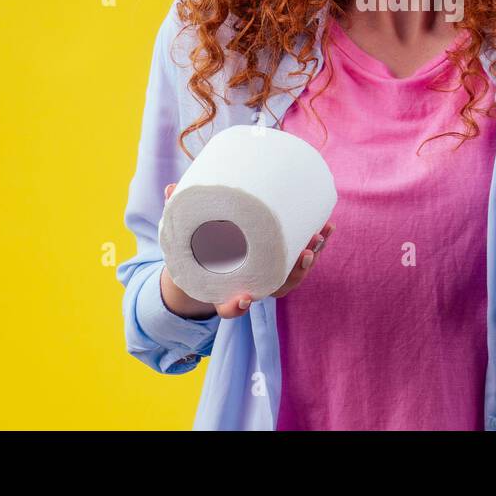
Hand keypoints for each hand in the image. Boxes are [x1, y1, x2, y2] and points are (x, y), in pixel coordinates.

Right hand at [159, 182, 334, 317]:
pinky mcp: (280, 263)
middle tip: (304, 255)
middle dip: (294, 274)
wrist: (208, 262)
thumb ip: (177, 214)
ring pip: (293, 276)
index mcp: (224, 289)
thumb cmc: (198, 250)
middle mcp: (249, 287)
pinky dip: (315, 245)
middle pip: (276, 289)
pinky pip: (301, 260)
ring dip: (310, 257)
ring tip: (319, 234)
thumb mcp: (184, 237)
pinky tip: (325, 226)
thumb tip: (170, 188)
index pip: (230, 307)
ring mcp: (267, 276)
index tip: (244, 298)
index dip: (236, 306)